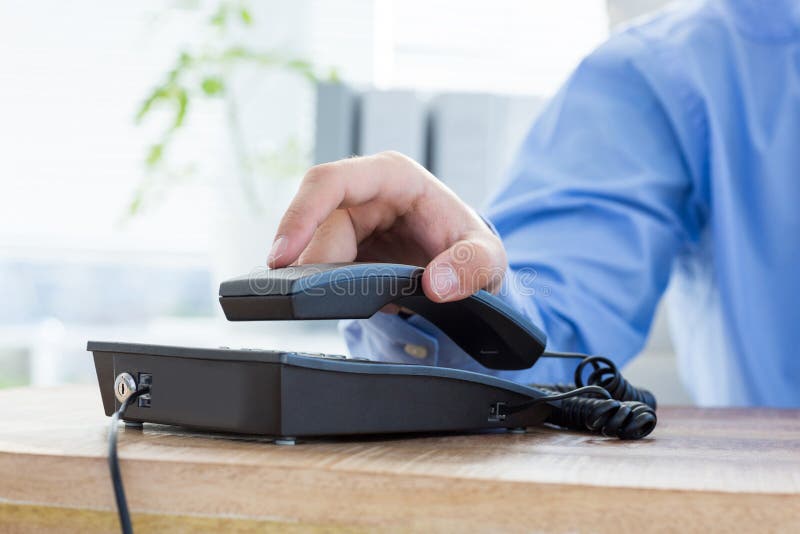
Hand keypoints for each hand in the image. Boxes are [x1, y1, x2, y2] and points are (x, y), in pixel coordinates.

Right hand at [268, 151, 506, 301]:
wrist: (470, 266)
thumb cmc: (474, 249)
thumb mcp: (490, 258)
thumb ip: (472, 266)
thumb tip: (435, 284)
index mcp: (394, 177)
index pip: (332, 181)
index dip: (300, 214)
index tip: (284, 256)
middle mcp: (365, 194)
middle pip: (316, 226)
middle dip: (310, 265)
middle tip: (314, 301)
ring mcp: (351, 222)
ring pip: (312, 251)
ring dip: (316, 280)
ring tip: (334, 305)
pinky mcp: (344, 250)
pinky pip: (320, 268)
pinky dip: (323, 289)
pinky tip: (337, 304)